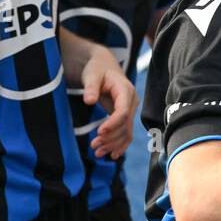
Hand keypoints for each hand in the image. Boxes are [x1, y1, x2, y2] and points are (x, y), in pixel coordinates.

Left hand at [82, 44, 137, 159]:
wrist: (103, 67)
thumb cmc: (96, 69)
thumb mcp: (91, 75)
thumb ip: (90, 87)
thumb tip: (89, 101)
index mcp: (126, 90)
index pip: (123, 112)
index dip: (113, 124)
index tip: (99, 132)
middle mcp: (131, 102)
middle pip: (125, 125)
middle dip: (111, 137)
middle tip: (94, 146)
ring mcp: (130, 110)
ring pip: (126, 132)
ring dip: (113, 144)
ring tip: (97, 153)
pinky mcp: (125, 116)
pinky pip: (125, 133)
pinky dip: (118, 144)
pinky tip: (110, 154)